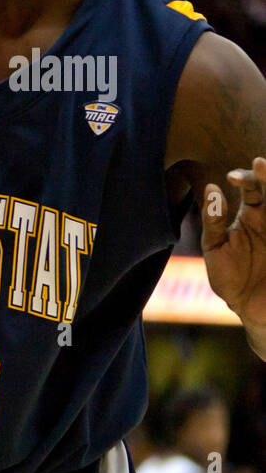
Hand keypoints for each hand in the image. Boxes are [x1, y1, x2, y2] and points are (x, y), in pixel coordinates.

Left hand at [203, 157, 265, 334]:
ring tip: (265, 170)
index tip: (231, 177)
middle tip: (260, 163)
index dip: (245, 176)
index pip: (252, 185)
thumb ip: (213, 220)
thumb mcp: (215, 248)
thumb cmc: (230, 277)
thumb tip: (212, 188)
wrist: (253, 309)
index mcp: (253, 214)